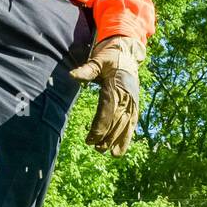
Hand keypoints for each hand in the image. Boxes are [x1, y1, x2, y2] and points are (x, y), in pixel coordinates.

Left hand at [69, 35, 144, 155]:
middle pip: (118, 120)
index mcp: (117, 85)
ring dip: (118, 140)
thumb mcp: (98, 59)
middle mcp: (127, 95)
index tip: (91, 138)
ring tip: (110, 154)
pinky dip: (127, 137)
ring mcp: (133, 100)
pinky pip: (132, 123)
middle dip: (108, 136)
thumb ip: (87, 69)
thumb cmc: (110, 56)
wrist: (127, 52)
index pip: (108, 109)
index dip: (100, 126)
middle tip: (96, 149)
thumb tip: (72, 75)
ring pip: (126, 124)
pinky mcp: (135, 104)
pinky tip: (120, 150)